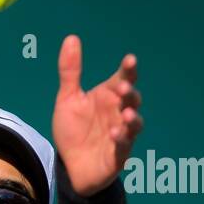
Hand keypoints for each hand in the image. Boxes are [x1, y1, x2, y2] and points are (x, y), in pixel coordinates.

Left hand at [52, 34, 143, 196]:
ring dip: (133, 118)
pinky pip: (124, 146)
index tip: (130, 60)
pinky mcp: (118, 155)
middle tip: (121, 88)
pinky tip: (113, 134)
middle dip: (129, 93)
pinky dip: (121, 139)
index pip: (123, 78)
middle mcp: (119, 112)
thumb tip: (71, 38)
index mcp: (109, 96)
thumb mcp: (68, 99)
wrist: (69, 165)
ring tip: (126, 113)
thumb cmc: (73, 130)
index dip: (128, 70)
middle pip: (132, 99)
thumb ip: (70, 71)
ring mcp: (122, 134)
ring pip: (135, 124)